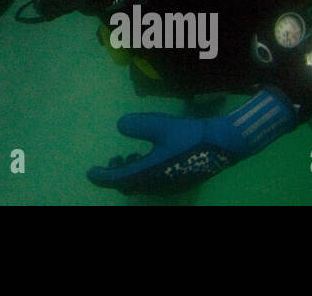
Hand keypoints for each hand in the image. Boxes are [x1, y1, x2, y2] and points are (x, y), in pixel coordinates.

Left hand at [88, 88, 296, 194]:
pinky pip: (153, 183)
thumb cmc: (188, 134)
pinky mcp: (180, 181)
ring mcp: (171, 186)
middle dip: (116, 175)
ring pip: (141, 185)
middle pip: (128, 186)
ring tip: (130, 154)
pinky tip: (148, 155)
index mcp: (150, 174)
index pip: (118, 180)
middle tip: (113, 159)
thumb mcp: (158, 124)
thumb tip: (120, 126)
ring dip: (131, 173)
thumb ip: (135, 125)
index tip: (89, 172)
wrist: (222, 144)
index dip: (102, 177)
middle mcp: (158, 185)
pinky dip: (144, 173)